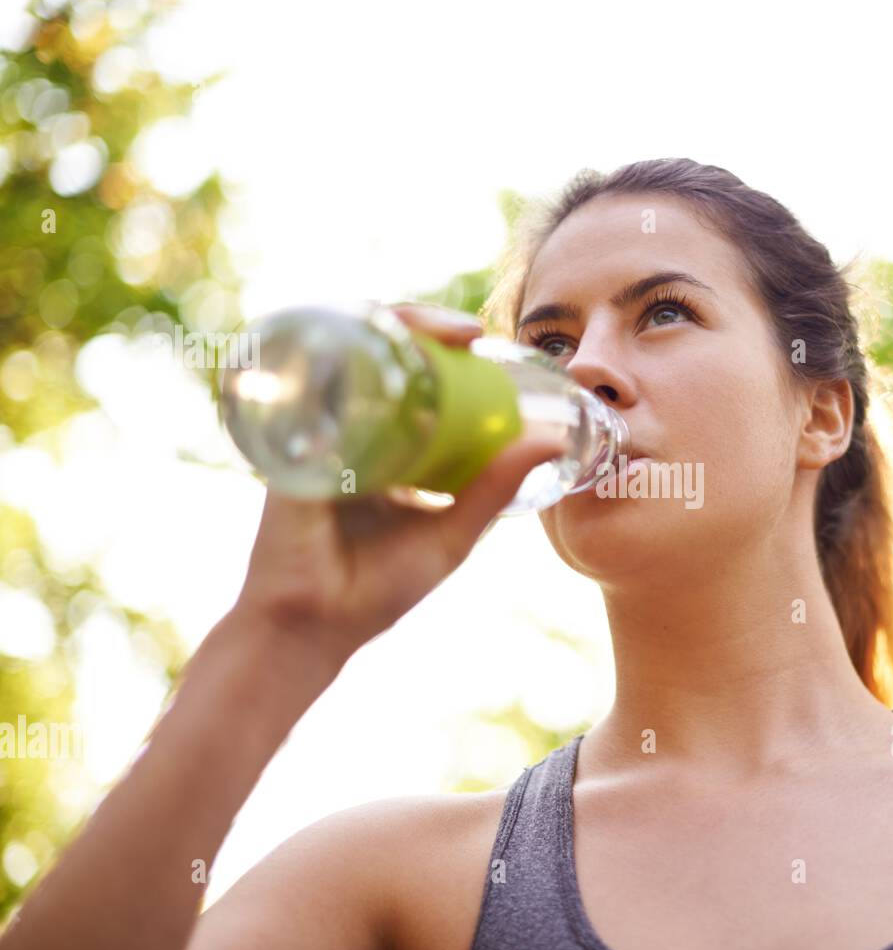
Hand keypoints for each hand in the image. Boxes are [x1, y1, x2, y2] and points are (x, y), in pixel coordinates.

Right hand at [230, 303, 566, 666]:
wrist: (314, 628)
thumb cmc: (378, 588)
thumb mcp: (452, 532)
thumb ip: (495, 488)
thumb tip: (553, 441)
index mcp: (385, 443)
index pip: (410, 375)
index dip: (441, 344)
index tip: (482, 339)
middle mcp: (346, 426)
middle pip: (377, 349)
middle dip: (421, 322)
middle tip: (469, 334)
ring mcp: (311, 429)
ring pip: (342, 351)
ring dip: (384, 324)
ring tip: (434, 332)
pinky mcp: (283, 442)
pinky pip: (301, 383)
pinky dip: (328, 351)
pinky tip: (362, 336)